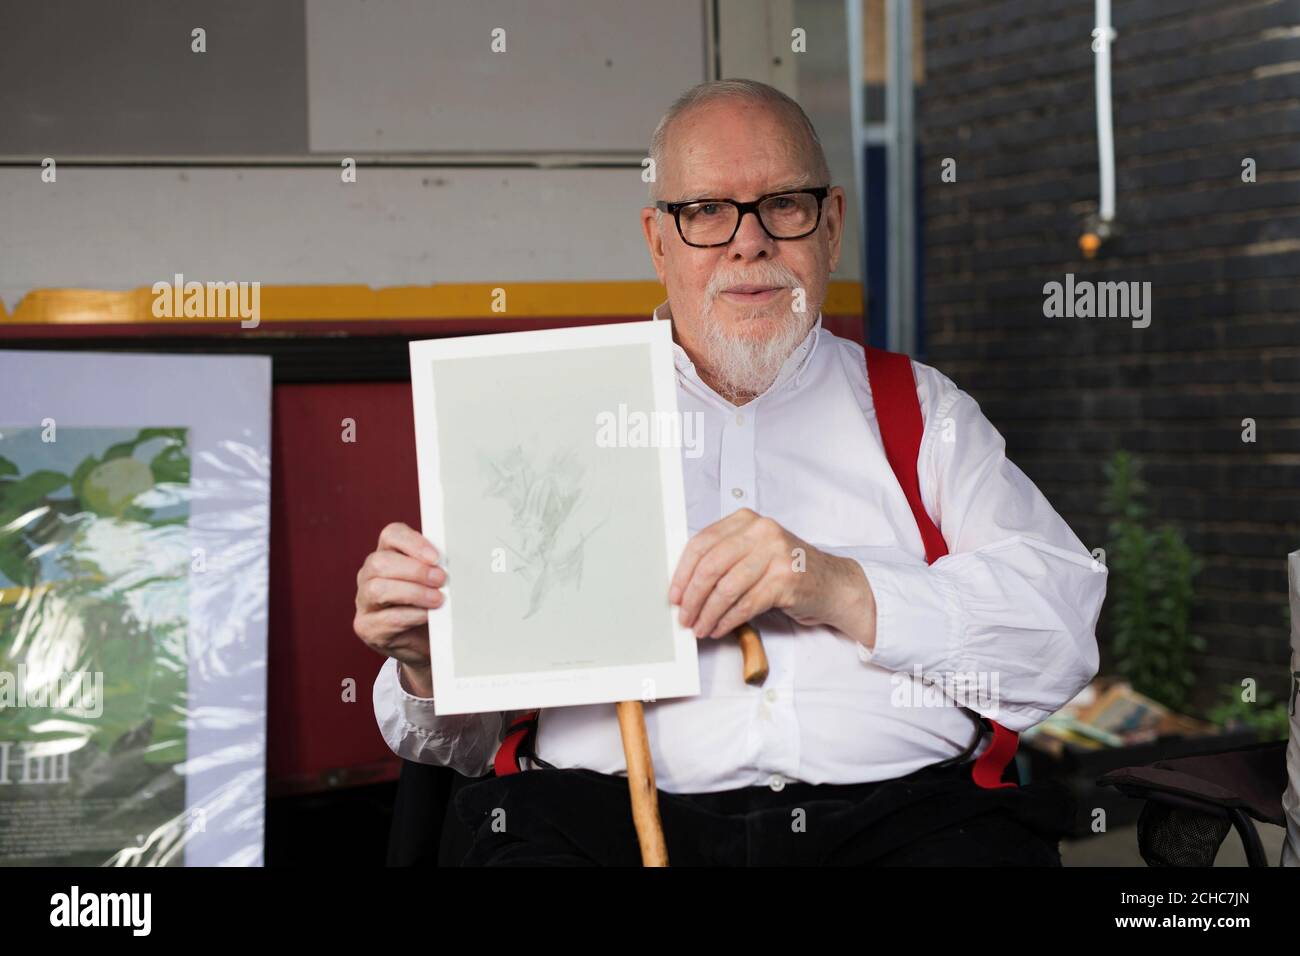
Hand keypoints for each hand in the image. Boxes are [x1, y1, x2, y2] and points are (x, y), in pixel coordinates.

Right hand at [353, 522, 445, 696]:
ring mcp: (364, 601)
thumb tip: (455, 562)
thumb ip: (437, 567)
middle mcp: (369, 575)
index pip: (392, 535)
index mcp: (387, 554)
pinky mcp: (366, 626)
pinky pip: (386, 618)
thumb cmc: (430, 605)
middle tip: (441, 580)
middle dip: (415, 570)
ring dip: (413, 593)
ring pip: (378, 589)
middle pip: (380, 562)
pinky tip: (428, 616)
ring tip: (438, 599)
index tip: (436, 557)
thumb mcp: (433, 581)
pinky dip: (411, 615)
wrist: (424, 643)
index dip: (413, 542)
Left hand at [668, 508, 875, 646]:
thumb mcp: (754, 552)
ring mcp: (776, 554)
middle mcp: (761, 531)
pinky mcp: (785, 580)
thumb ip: (723, 558)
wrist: (832, 584)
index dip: (682, 573)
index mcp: (746, 520)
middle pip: (711, 566)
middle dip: (692, 597)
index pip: (701, 543)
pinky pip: (745, 604)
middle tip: (684, 617)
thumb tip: (683, 587)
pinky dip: (727, 620)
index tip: (674, 596)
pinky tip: (719, 629)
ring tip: (700, 627)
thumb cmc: (787, 570)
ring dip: (708, 613)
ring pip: (726, 588)